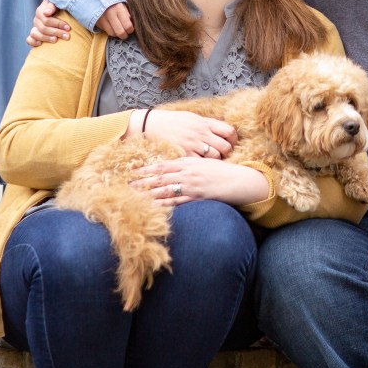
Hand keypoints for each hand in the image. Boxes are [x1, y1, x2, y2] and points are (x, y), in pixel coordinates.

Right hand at [26, 0, 69, 46]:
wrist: (62, 14)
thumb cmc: (62, 9)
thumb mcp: (58, 4)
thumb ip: (52, 6)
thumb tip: (46, 13)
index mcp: (41, 11)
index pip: (46, 19)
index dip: (57, 24)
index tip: (68, 27)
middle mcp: (37, 19)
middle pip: (43, 28)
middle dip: (56, 32)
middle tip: (67, 36)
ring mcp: (35, 27)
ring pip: (34, 34)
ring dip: (46, 38)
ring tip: (56, 40)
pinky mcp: (34, 35)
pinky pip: (29, 39)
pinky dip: (34, 42)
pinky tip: (41, 44)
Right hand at [95, 2, 133, 37]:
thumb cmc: (114, 0)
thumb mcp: (123, 3)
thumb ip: (128, 13)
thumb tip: (133, 24)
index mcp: (119, 8)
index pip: (128, 26)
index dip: (131, 29)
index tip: (131, 28)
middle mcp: (110, 15)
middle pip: (120, 32)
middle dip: (125, 35)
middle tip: (126, 32)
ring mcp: (102, 19)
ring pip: (112, 34)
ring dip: (117, 34)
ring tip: (120, 29)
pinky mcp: (97, 22)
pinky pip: (106, 31)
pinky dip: (111, 31)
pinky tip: (113, 27)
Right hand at [129, 108, 236, 158]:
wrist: (153, 124)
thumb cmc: (173, 120)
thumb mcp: (193, 117)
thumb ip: (207, 124)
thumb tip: (221, 130)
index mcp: (205, 123)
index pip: (229, 131)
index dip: (233, 139)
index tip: (231, 142)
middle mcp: (201, 133)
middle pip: (225, 146)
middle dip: (227, 152)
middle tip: (224, 154)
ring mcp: (193, 144)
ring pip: (215, 156)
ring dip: (216, 160)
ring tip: (213, 161)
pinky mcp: (184, 154)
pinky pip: (200, 163)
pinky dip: (203, 165)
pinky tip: (201, 165)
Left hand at [130, 157, 268, 206]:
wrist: (238, 179)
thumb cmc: (222, 171)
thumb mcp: (205, 163)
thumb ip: (190, 164)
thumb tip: (177, 167)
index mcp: (189, 162)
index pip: (163, 165)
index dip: (148, 168)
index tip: (135, 171)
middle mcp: (188, 172)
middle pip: (161, 177)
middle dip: (143, 181)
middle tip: (128, 184)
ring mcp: (191, 185)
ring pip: (166, 189)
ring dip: (149, 192)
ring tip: (136, 196)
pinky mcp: (197, 197)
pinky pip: (177, 200)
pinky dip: (164, 202)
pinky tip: (154, 205)